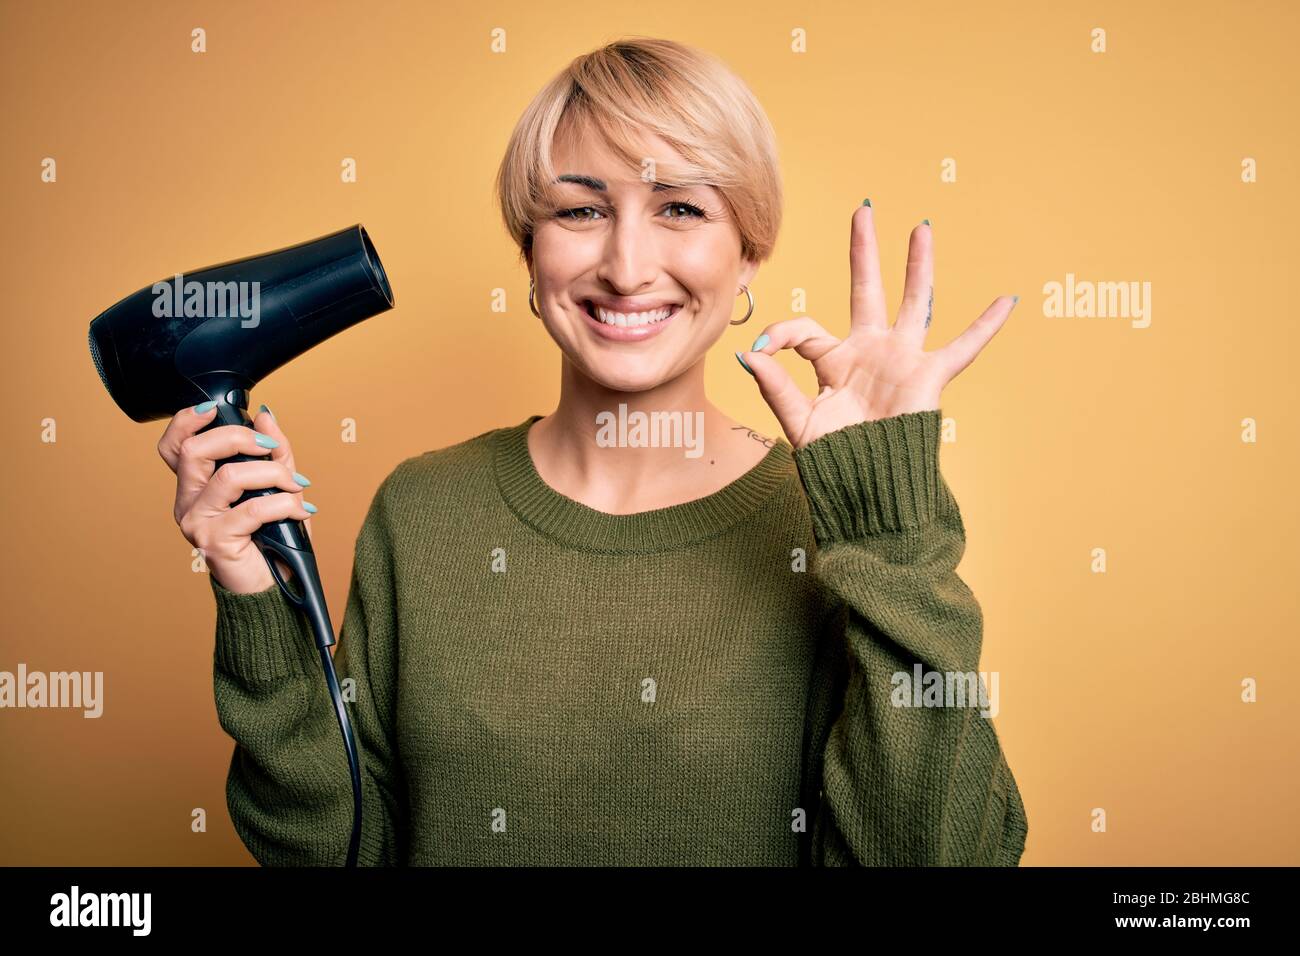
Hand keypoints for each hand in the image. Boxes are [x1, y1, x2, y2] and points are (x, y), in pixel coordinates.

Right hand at [157, 404, 314, 594]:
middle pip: (194, 451)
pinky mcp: (213, 542)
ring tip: (295, 485)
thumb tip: (265, 416)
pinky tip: (302, 512)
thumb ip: (273, 453)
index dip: (188, 420)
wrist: (276, 589)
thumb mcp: (279, 488)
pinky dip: (284, 505)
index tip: (218, 408)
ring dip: (272, 473)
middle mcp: (188, 503)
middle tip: (271, 449)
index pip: (174, 445)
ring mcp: (197, 523)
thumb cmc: (273, 540)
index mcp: (196, 486)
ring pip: (228, 476)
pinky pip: (252, 509)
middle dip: (239, 438)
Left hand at [737, 204, 1016, 449]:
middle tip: (863, 210)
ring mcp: (901, 359)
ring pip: (912, 301)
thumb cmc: (834, 459)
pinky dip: (985, 326)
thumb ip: (774, 385)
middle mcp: (869, 351)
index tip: (762, 347)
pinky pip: (963, 346)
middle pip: (866, 289)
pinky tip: (1007, 300)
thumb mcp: (798, 421)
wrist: (867, 486)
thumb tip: (748, 352)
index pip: (805, 329)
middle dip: (864, 251)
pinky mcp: (928, 376)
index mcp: (834, 362)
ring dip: (917, 265)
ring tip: (921, 228)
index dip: (780, 332)